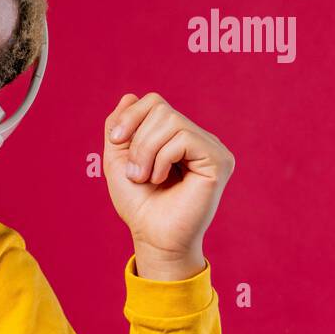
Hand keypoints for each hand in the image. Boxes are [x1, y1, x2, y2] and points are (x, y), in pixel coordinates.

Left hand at [103, 92, 234, 279]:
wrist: (152, 237)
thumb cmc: (138, 203)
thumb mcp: (118, 159)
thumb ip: (120, 128)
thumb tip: (129, 96)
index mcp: (176, 136)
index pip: (154, 102)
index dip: (130, 116)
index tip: (115, 140)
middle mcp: (197, 138)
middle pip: (160, 108)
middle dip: (137, 139)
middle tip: (135, 171)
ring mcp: (211, 148)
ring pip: (171, 121)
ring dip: (146, 150)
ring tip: (145, 177)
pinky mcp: (219, 160)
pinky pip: (184, 138)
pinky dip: (162, 158)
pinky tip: (162, 180)